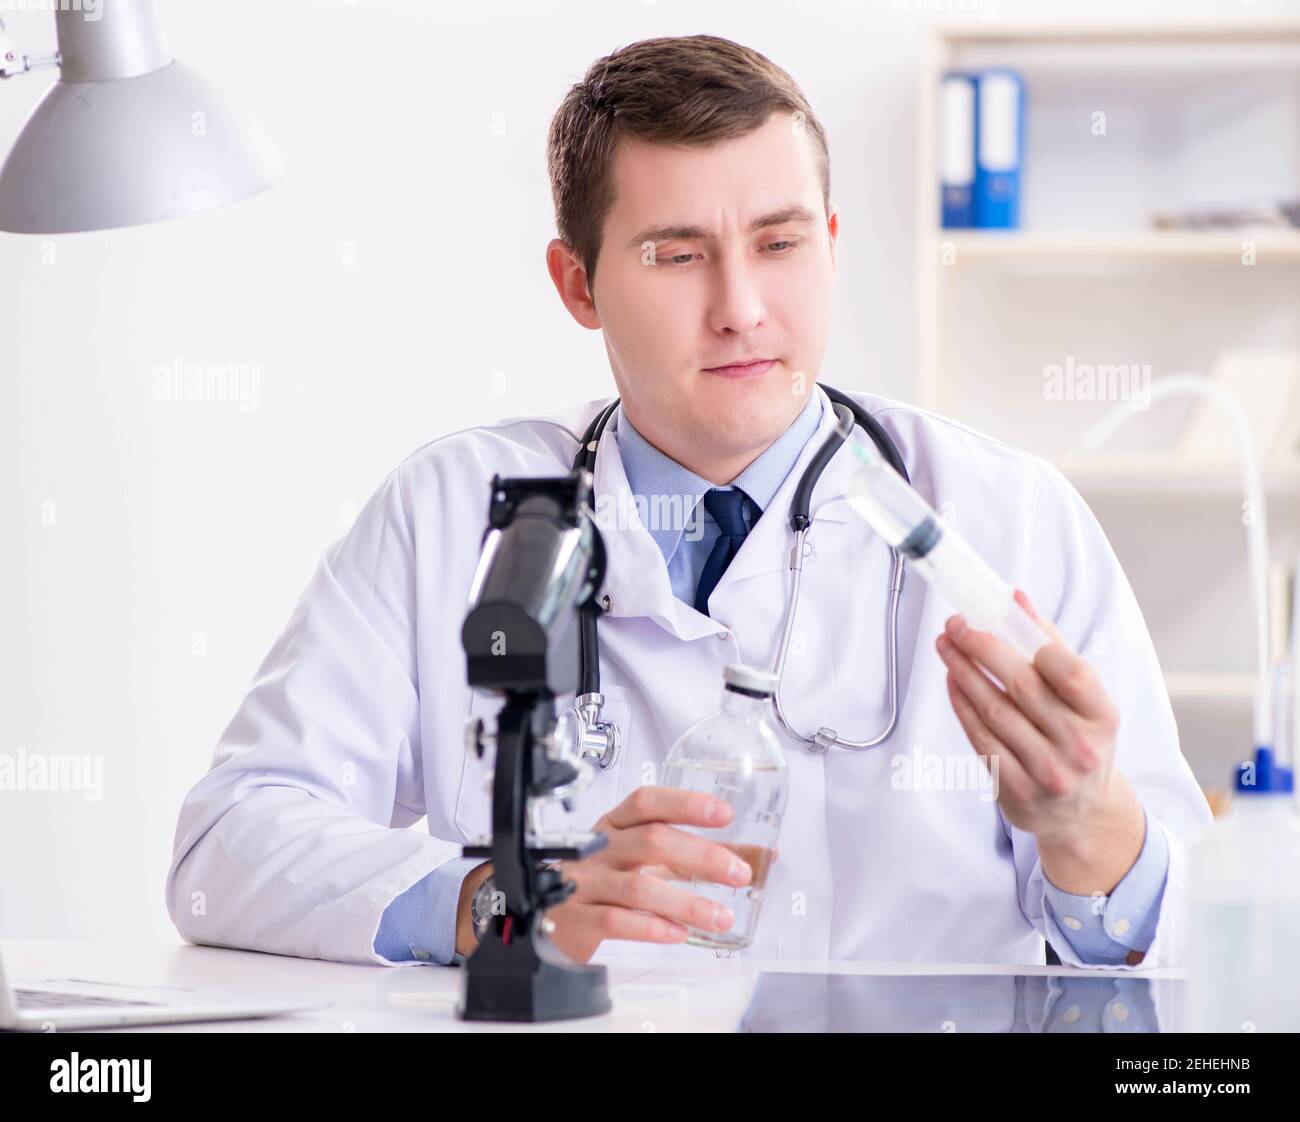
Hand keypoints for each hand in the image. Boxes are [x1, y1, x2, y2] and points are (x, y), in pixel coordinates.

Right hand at [544, 786, 754, 964]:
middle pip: (650, 841)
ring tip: (721, 916)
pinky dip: (651, 927)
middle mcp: (599, 848)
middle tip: (738, 873)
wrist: (549, 917)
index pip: (647, 802)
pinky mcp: (576, 918)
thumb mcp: (647, 860)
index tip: (724, 814)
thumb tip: (763, 855)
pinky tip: (679, 933)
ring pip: (638, 887)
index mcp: (615, 825)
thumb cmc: (605, 880)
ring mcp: (585, 883)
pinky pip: (615, 921)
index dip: (685, 804)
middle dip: (700, 856)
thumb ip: (699, 856)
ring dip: (686, 902)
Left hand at [935, 589, 1129, 845]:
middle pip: (1022, 687)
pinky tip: (952, 680)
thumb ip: (1051, 647)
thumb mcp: (1083, 700)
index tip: (1002, 619)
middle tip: (956, 624)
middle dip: (982, 648)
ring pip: (994, 711)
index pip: (1073, 674)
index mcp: (1102, 717)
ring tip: (945, 645)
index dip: (1037, 643)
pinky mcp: (1016, 789)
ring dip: (963, 672)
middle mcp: (1079, 747)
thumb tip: (1015, 598)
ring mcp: (1047, 772)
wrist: (1082, 813)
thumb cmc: (1079, 738)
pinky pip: (980, 738)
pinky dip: (962, 704)